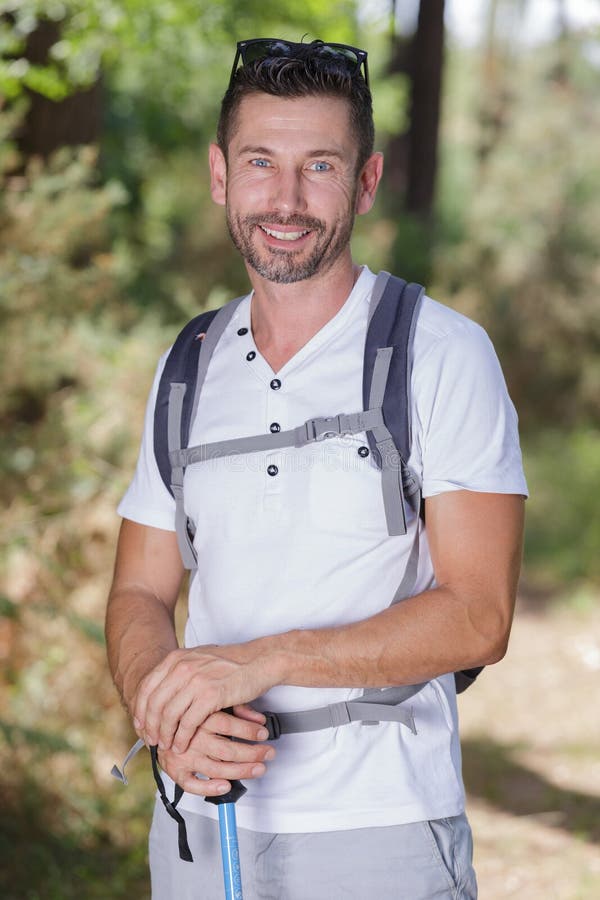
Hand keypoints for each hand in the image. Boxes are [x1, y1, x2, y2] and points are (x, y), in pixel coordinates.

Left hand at [133, 642, 279, 752]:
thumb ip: (180, 671)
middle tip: (151, 740)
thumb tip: (162, 691)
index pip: (147, 686)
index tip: (140, 724)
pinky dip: (182, 738)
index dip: (140, 709)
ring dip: (165, 735)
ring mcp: (195, 681)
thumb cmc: (232, 663)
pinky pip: (188, 723)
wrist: (259, 660)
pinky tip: (182, 746)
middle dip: (150, 726)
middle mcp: (182, 667)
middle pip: (155, 703)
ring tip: (166, 746)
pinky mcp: (210, 695)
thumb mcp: (199, 659)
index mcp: (177, 658)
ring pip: (169, 715)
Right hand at [156, 706, 275, 796]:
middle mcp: (191, 737)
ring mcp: (183, 756)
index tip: (264, 733)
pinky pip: (193, 785)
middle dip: (252, 753)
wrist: (157, 723)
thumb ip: (235, 708)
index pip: (228, 725)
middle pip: (227, 750)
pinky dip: (210, 787)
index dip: (249, 730)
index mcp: (199, 717)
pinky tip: (227, 786)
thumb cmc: (189, 714)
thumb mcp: (211, 703)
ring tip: (259, 769)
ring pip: (216, 769)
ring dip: (241, 771)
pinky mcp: (176, 771)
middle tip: (268, 753)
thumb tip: (258, 718)